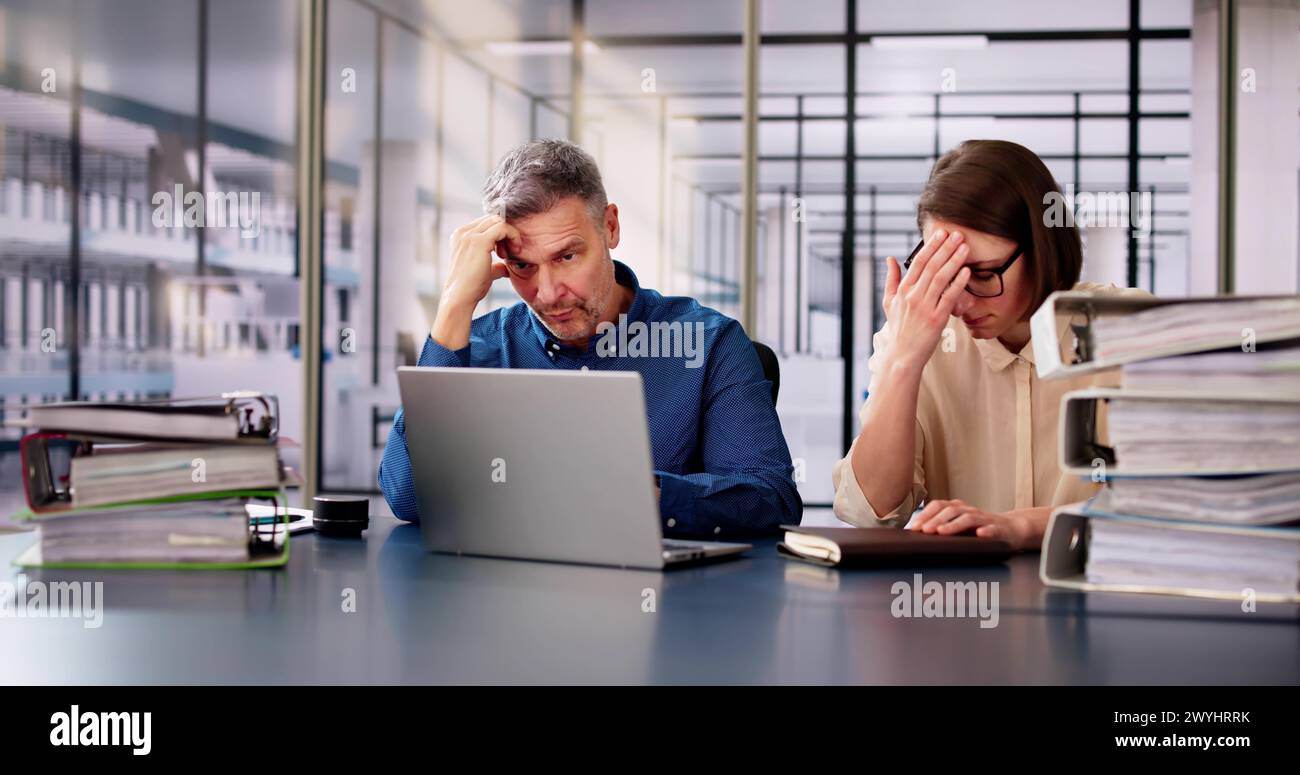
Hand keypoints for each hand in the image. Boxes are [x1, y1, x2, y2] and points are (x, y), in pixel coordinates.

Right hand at [432, 215, 520, 349]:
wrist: (460, 298)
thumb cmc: (470, 288)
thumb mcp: (483, 272)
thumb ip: (493, 266)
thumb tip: (505, 268)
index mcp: (461, 236)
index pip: (486, 223)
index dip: (500, 234)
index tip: (506, 252)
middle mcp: (463, 232)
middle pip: (493, 219)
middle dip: (506, 232)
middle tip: (512, 252)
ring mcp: (469, 235)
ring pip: (498, 221)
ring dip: (511, 234)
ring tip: (513, 252)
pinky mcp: (479, 242)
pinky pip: (503, 228)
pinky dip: (513, 236)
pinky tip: (513, 252)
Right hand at [881, 229, 970, 372]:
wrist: (902, 355)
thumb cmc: (898, 329)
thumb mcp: (889, 302)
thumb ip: (891, 279)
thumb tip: (889, 259)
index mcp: (902, 290)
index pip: (918, 262)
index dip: (931, 246)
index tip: (942, 233)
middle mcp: (913, 296)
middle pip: (931, 266)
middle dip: (946, 248)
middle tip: (958, 234)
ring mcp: (924, 307)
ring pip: (940, 278)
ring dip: (954, 260)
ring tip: (965, 247)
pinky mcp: (936, 319)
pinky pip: (949, 297)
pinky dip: (958, 283)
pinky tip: (966, 271)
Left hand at [908, 499, 1041, 550]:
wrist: (1011, 529)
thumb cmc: (980, 529)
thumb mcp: (959, 526)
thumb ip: (942, 527)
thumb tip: (917, 535)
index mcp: (958, 508)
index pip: (939, 506)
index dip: (925, 515)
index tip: (914, 527)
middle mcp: (969, 510)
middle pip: (950, 510)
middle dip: (935, 520)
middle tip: (924, 531)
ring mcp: (984, 518)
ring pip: (968, 518)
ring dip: (954, 525)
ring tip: (942, 532)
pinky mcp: (999, 528)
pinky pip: (993, 528)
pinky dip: (986, 531)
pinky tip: (980, 534)